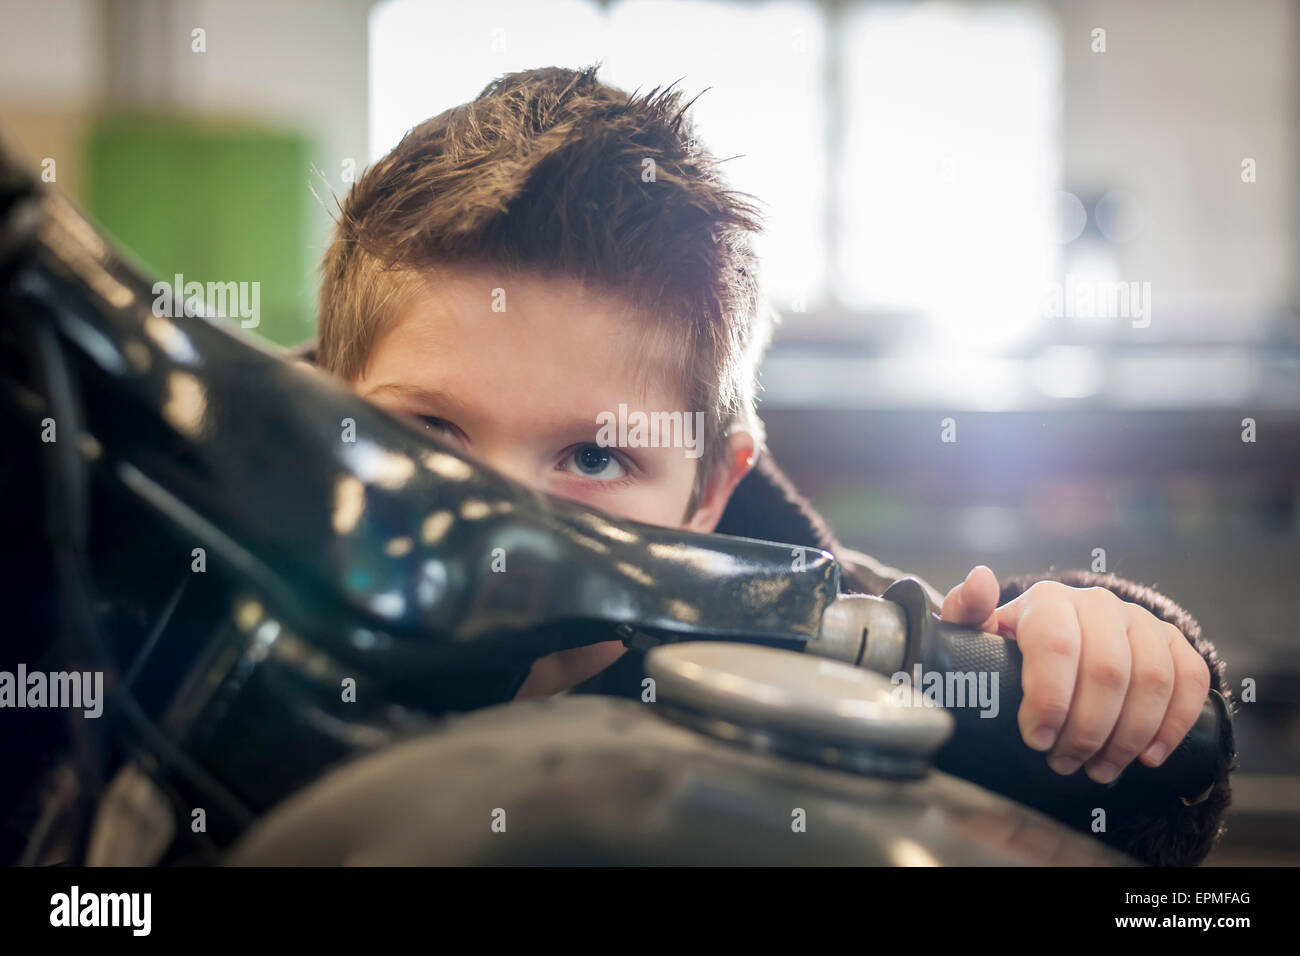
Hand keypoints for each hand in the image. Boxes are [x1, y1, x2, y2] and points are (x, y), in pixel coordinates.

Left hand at [940, 566, 1211, 783]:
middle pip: (1107, 671)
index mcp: (1048, 601)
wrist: (1054, 640)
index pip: (1057, 646)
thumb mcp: (977, 632)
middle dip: (1087, 729)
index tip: (1036, 740)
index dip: (1049, 700)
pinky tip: (1149, 756)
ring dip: (1129, 736)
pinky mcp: (1173, 642)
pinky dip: (1174, 723)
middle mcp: (1098, 603)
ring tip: (1100, 768)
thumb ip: (965, 611)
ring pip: (1152, 680)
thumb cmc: (1010, 646)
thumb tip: (981, 578)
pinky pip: (1190, 679)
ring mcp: (1140, 621)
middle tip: (1065, 763)